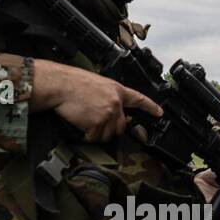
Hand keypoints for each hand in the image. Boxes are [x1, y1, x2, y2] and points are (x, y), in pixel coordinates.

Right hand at [30, 59, 161, 141]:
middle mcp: (115, 102)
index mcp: (116, 89)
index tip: (159, 113)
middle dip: (110, 128)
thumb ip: (108, 95)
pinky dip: (87, 134)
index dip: (150, 107)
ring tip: (85, 119)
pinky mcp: (98, 123)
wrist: (61, 85)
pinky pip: (95, 137)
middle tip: (96, 122)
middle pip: (121, 126)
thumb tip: (110, 108)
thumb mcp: (96, 83)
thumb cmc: (72, 82)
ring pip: (108, 134)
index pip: (139, 99)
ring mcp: (108, 113)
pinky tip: (81, 123)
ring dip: (97, 132)